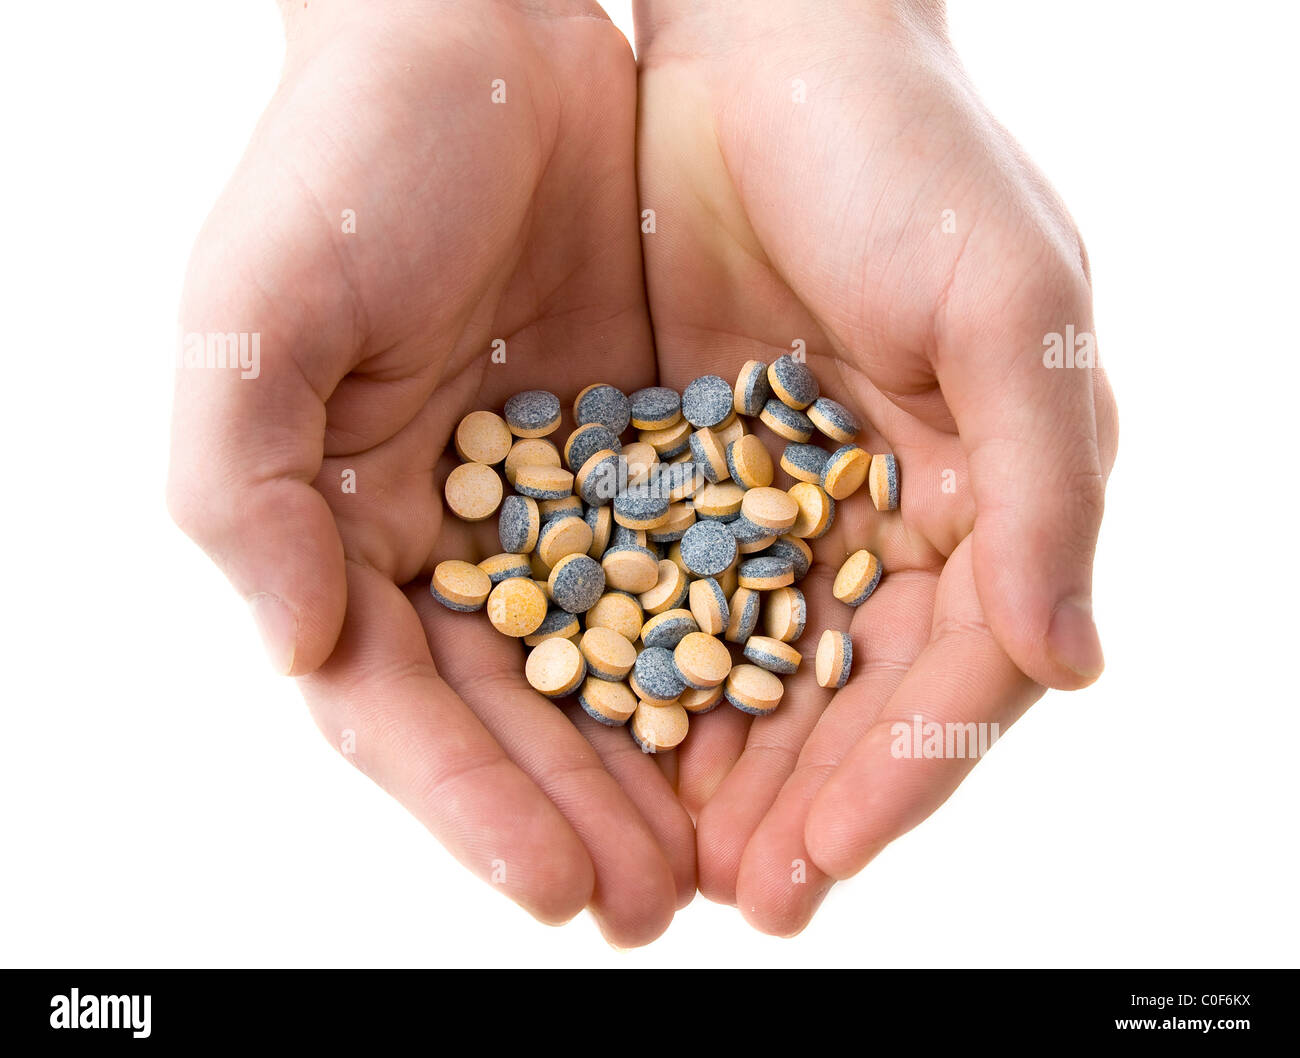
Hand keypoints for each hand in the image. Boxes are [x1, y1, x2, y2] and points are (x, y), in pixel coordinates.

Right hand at [168, 0, 692, 945]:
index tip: (557, 885)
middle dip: (582, 813)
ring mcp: (551, 500)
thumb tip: (301, 648)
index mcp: (342, 535)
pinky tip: (779, 714)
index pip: (404, 709)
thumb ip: (244, 491)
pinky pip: (691, 567)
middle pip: (518, 712)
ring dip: (663, 765)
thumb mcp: (253, 319)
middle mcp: (449, 539)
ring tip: (729, 860)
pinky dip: (727, 646)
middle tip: (655, 908)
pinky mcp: (639, 449)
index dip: (472, 803)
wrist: (473, 45)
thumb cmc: (341, 167)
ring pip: (614, 662)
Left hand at [634, 0, 1117, 932]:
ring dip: (720, 765)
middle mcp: (886, 513)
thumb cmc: (912, 158)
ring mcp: (780, 496)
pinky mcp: (686, 461)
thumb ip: (1043, 489)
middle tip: (741, 901)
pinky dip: (646, 668)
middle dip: (800, 800)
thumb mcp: (1005, 310)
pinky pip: (665, 588)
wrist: (773, 48)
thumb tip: (1078, 665)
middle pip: (848, 693)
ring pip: (754, 662)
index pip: (954, 674)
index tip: (825, 862)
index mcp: (986, 494)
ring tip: (672, 863)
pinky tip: (609, 737)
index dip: (897, 776)